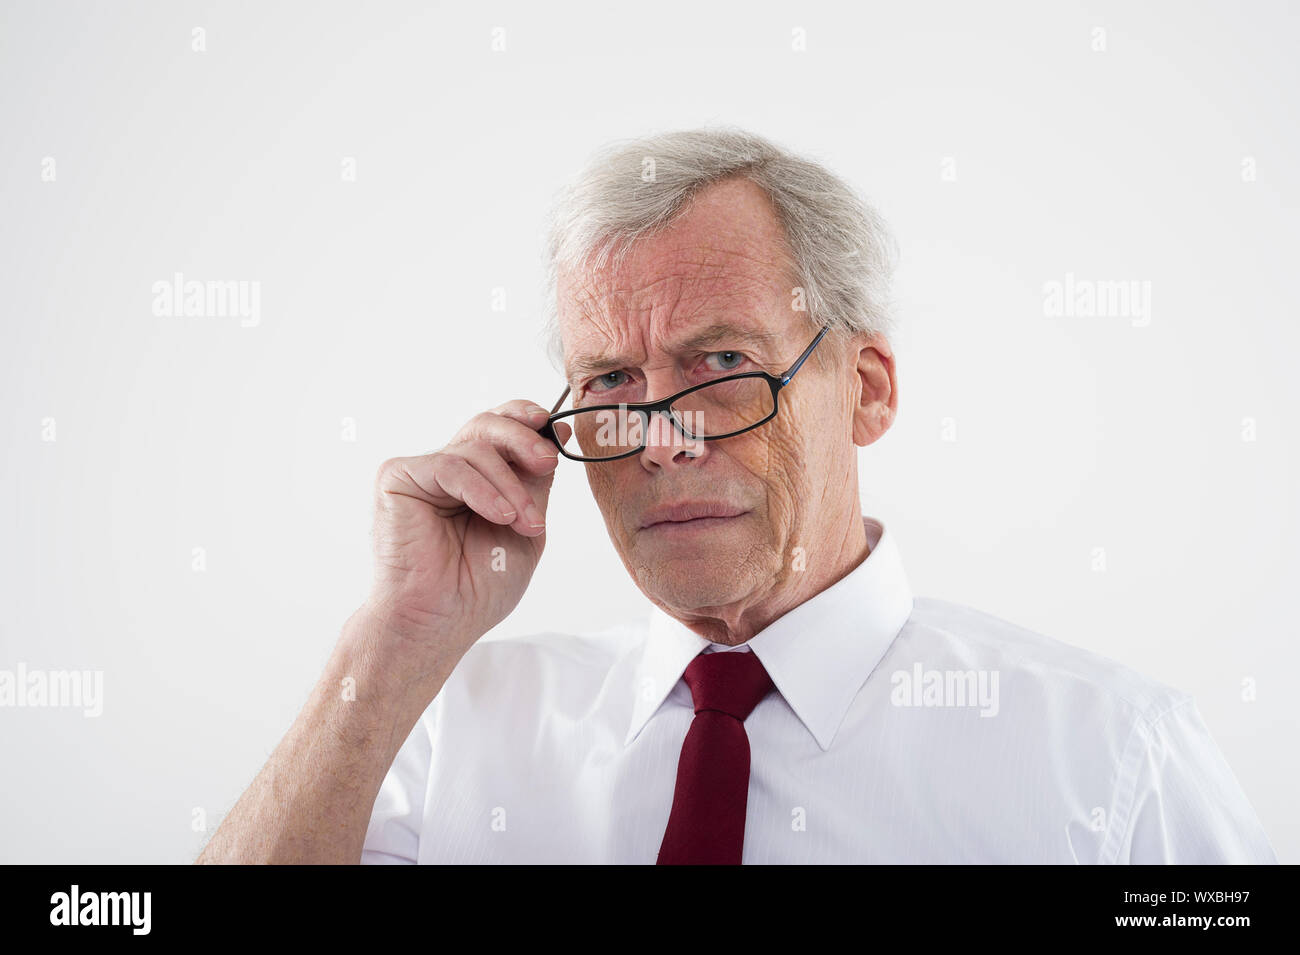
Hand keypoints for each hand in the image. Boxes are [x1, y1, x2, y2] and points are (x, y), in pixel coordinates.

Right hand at [362, 400, 571, 670]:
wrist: (440, 622)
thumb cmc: (478, 586)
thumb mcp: (526, 526)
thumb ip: (536, 482)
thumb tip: (555, 433)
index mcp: (478, 478)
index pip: (500, 429)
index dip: (526, 420)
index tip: (553, 428)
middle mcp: (449, 470)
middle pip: (488, 426)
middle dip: (524, 440)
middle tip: (546, 462)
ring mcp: (422, 473)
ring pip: (475, 448)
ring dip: (509, 486)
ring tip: (522, 523)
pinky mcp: (398, 478)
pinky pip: (450, 466)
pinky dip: (481, 490)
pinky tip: (500, 516)